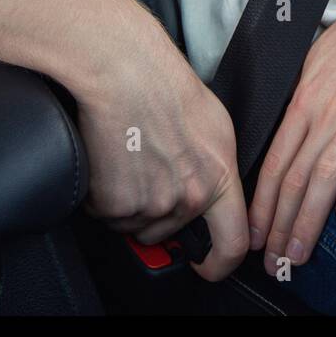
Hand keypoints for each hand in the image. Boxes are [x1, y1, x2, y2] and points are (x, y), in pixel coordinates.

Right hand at [74, 18, 248, 281]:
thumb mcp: (216, 127)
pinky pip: (106, 213)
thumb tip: (212, 187)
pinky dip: (102, 195)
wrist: (126, 71)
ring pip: (135, 223)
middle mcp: (188, 196)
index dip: (220, 263)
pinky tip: (110, 159)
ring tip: (130, 157)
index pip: (233, 242)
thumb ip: (215, 166)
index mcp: (219, 177)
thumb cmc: (165, 86)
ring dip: (129, 203)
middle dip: (157, 213)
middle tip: (148, 173)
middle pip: (169, 231)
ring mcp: (151, 203)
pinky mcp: (115, 203)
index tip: (209, 265)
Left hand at [248, 0, 335, 273]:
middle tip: (273, 259)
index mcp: (306, 100)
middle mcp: (327, 110)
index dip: (262, 203)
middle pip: (295, 176)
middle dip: (279, 223)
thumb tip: (289, 131)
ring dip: (309, 217)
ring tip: (300, 250)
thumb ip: (305, 101)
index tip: (253, 234)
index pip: (275, 161)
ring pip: (325, 173)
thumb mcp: (318, 62)